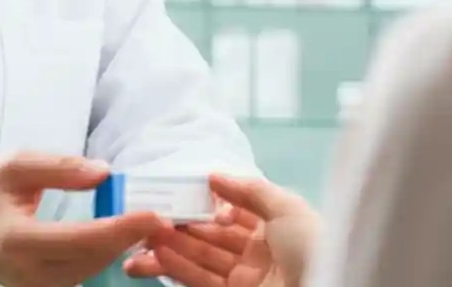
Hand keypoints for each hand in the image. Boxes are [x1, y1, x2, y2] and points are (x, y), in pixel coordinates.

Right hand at [0, 152, 168, 286]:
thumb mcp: (15, 164)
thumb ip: (60, 168)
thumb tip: (105, 173)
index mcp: (16, 241)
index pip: (80, 241)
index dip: (121, 229)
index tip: (153, 213)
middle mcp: (25, 274)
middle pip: (92, 261)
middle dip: (130, 239)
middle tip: (166, 214)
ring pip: (90, 272)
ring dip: (121, 248)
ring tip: (150, 221)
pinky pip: (80, 274)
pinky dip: (104, 254)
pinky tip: (123, 233)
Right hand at [123, 175, 320, 286]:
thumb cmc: (312, 244)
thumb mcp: (287, 207)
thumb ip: (250, 190)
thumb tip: (213, 175)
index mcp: (273, 226)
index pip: (231, 211)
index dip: (203, 203)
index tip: (174, 193)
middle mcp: (256, 251)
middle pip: (210, 236)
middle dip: (179, 226)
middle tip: (145, 216)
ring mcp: (244, 278)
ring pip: (199, 259)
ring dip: (168, 248)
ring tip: (139, 237)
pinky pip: (200, 280)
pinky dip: (176, 268)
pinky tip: (155, 255)